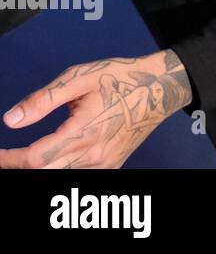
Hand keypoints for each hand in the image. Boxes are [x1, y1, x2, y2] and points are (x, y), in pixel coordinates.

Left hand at [0, 49, 191, 168]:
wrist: (161, 88)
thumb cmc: (122, 78)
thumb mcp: (80, 77)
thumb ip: (44, 100)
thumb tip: (11, 120)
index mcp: (84, 131)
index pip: (34, 158)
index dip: (7, 159)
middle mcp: (94, 153)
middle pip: (43, 173)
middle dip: (18, 166)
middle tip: (5, 157)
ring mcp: (104, 162)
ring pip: (59, 176)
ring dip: (38, 169)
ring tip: (23, 159)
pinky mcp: (112, 164)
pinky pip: (78, 174)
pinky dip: (58, 170)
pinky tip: (53, 159)